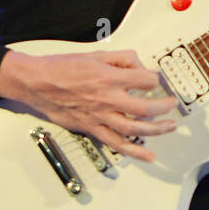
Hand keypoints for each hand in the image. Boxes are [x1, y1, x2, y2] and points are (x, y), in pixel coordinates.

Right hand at [0, 49, 175, 162]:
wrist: (36, 83)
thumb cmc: (62, 68)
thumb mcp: (95, 54)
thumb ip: (121, 59)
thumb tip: (139, 65)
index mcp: (109, 77)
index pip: (145, 80)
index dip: (155, 78)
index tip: (156, 79)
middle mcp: (108, 99)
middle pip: (145, 107)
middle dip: (163, 106)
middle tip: (172, 104)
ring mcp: (100, 117)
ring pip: (135, 128)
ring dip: (157, 129)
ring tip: (170, 126)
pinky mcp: (92, 129)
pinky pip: (116, 143)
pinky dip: (134, 151)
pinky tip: (149, 155)